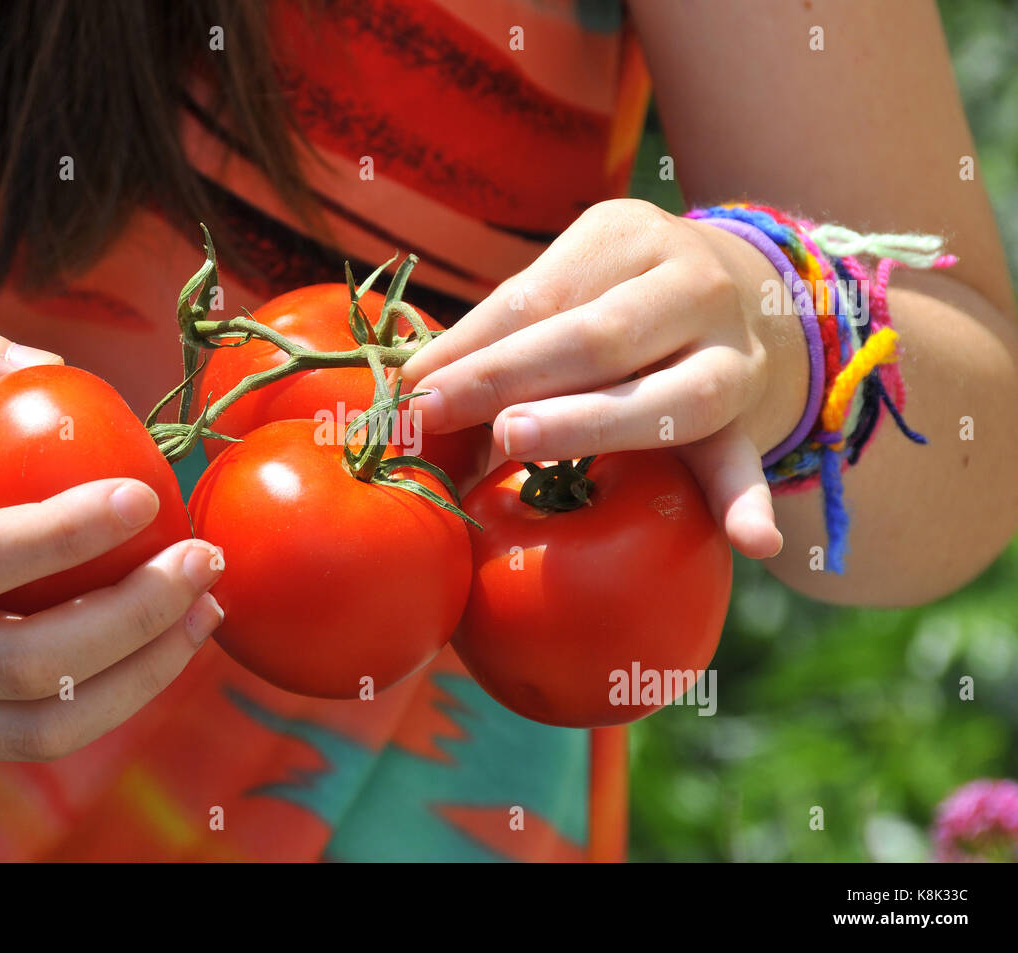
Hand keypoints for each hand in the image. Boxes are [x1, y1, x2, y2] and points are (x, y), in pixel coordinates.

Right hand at [0, 308, 223, 779]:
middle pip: (30, 659)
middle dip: (143, 612)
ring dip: (147, 671)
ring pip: (45, 723)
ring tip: (204, 612)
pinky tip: (153, 648)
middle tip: (204, 558)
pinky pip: (31, 743)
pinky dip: (109, 702)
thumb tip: (48, 366)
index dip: (72, 529)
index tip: (145, 493)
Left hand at [403, 198, 809, 558]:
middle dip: (506, 376)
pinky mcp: (748, 418)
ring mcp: (731, 352)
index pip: (539, 295)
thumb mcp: (569, 288)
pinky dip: (746, 501)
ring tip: (516, 441)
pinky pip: (745, 462)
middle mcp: (693, 284)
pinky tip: (752, 543)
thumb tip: (413, 395)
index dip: (471, 344)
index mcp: (629, 237)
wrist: (752, 296)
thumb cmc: (617, 299)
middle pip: (596, 336)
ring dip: (588, 424)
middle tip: (435, 414)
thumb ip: (503, 336)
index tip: (412, 387)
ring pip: (668, 396)